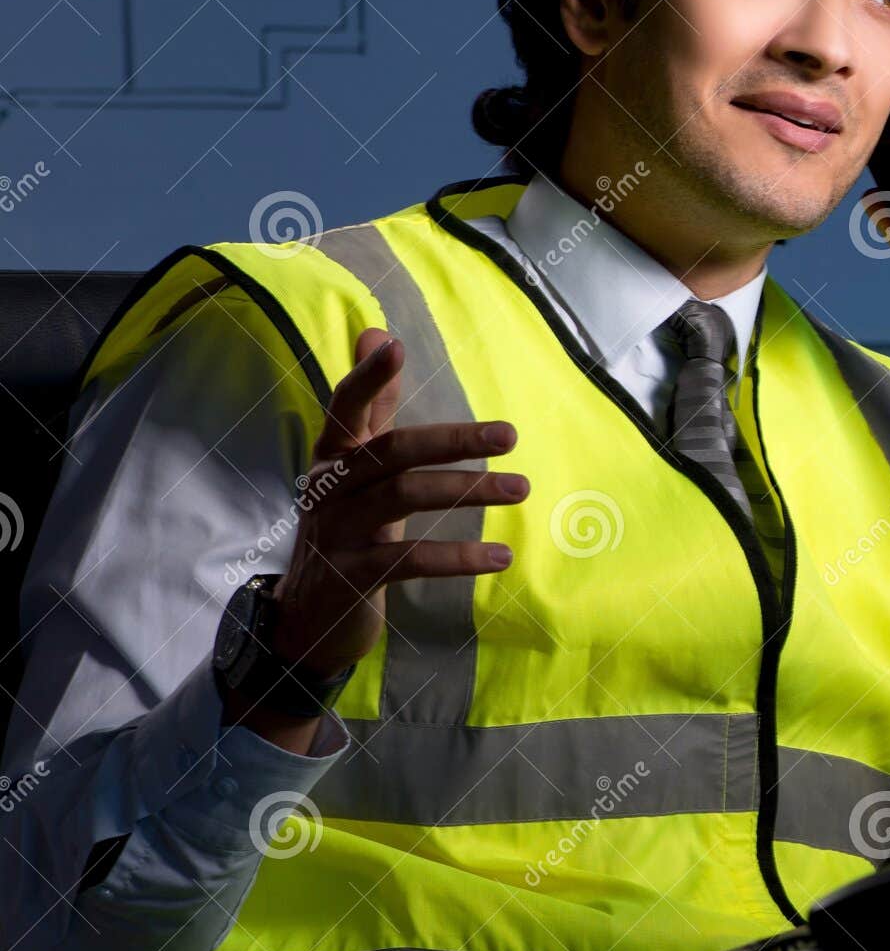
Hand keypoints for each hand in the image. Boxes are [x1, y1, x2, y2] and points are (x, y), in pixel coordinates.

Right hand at [268, 327, 527, 684]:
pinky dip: (457, 558)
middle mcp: (329, 487)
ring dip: (467, 490)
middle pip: (390, 450)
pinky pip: (407, 560)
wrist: (308, 618)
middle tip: (510, 434)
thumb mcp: (359, 467)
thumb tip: (378, 331)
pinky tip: (500, 556)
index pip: (345, 406)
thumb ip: (374, 405)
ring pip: (402, 497)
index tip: (393, 344)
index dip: (368, 376)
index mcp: (333, 456)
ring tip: (521, 489)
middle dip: (452, 438)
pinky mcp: (352, 576)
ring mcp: (337, 531)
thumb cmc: (347, 529)